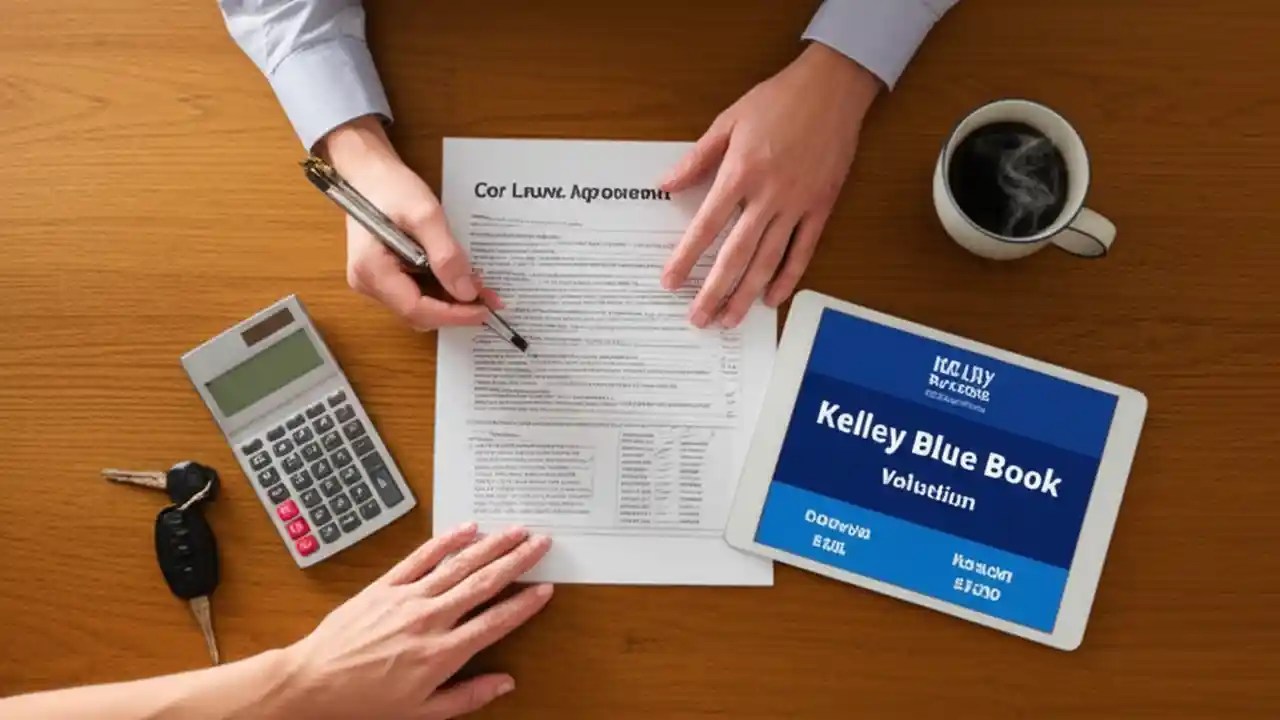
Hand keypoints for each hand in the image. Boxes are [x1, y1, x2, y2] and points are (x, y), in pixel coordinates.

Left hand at [281, 523, 553, 719]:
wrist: (312, 683)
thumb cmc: (363, 703)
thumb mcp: (420, 713)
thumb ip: (467, 697)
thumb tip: (505, 684)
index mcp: (442, 654)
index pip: (495, 622)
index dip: (524, 604)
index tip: (544, 589)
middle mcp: (429, 620)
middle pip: (484, 583)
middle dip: (517, 561)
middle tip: (541, 543)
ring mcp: (406, 598)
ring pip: (458, 564)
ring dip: (491, 545)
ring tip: (515, 530)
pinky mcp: (385, 586)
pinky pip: (420, 557)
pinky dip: (445, 540)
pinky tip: (467, 528)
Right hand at [318, 117, 501, 330]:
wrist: (369, 172)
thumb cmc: (391, 187)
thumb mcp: (425, 215)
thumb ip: (446, 255)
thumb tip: (467, 292)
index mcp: (372, 271)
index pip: (416, 309)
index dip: (453, 315)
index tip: (484, 310)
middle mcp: (368, 283)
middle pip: (417, 313)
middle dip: (455, 311)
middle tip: (490, 300)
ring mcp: (374, 281)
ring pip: (418, 306)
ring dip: (450, 302)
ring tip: (481, 290)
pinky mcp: (384, 275)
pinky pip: (415, 292)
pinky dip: (440, 290)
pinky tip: (460, 280)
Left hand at [659, 42, 880, 327]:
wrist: (832, 89)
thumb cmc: (777, 101)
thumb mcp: (728, 122)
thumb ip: (697, 159)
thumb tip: (665, 185)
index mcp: (740, 173)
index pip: (706, 226)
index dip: (686, 257)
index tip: (670, 282)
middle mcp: (768, 195)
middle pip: (736, 255)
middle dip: (714, 291)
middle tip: (698, 319)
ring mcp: (798, 205)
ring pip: (768, 261)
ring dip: (746, 295)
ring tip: (728, 320)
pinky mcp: (821, 208)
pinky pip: (802, 252)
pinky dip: (787, 279)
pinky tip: (770, 300)